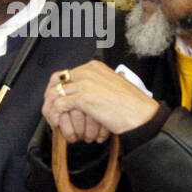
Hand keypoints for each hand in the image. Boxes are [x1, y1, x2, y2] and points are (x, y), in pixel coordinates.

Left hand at [42, 61, 158, 142]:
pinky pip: (59, 105)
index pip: (66, 74)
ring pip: (55, 93)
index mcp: (95, 67)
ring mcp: (86, 83)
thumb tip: (80, 98)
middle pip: (56, 81)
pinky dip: (55, 116)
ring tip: (53, 121)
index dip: (57, 88)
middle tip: (50, 111)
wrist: (142, 116)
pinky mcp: (85, 97)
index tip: (55, 101)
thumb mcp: (111, 88)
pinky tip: (58, 124)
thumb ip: (96, 87)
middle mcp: (89, 71)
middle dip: (49, 97)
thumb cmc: (132, 106)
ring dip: (50, 109)